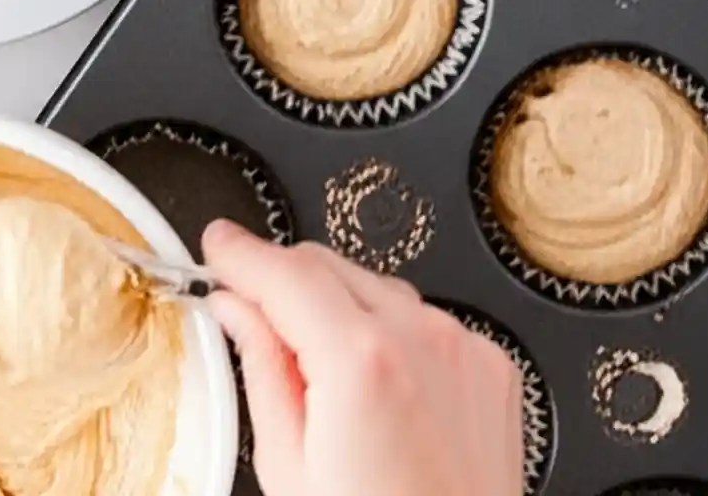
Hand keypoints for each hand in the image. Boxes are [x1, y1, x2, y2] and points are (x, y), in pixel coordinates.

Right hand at [203, 220, 523, 495]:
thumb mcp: (288, 462)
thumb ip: (261, 366)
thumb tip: (236, 311)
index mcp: (360, 362)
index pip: (284, 272)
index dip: (240, 252)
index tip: (217, 244)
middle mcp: (422, 339)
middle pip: (327, 265)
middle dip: (281, 277)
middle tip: (246, 309)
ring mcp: (464, 348)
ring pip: (373, 286)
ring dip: (332, 302)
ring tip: (314, 367)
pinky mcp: (489, 365)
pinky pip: (420, 318)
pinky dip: (383, 329)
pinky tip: (368, 380)